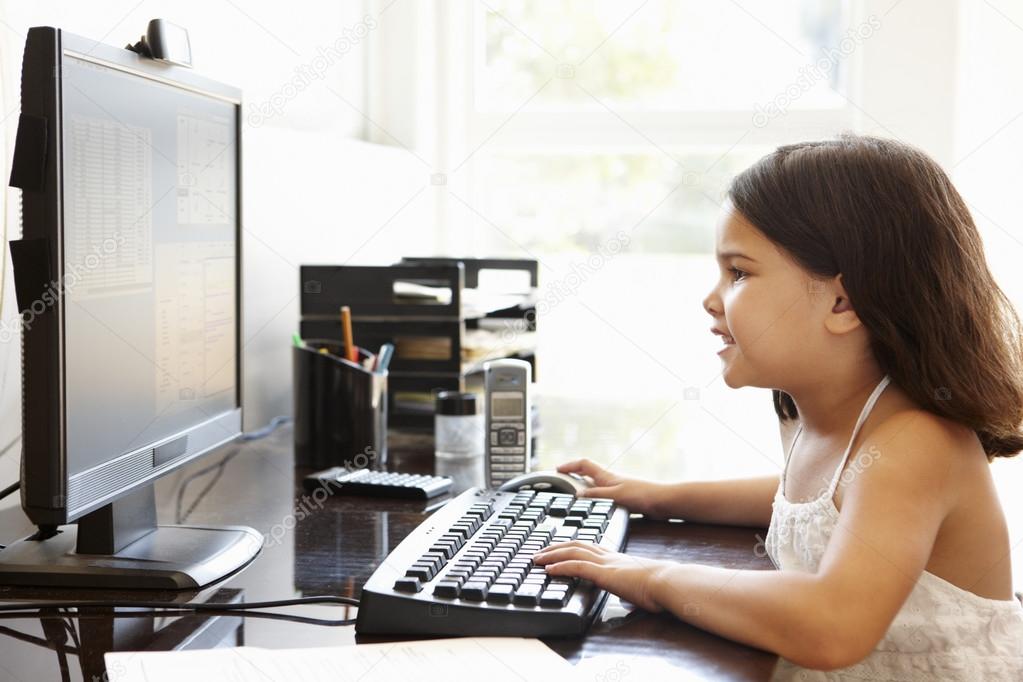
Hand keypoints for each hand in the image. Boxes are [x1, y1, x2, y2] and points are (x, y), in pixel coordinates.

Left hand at [533, 540, 668, 612]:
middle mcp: (609, 556)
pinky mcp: (604, 573)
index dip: (572, 547)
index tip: (559, 549)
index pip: (589, 547)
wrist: (668, 582)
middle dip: (556, 547)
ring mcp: (606, 563)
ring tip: (537, 559)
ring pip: (572, 552)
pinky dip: (560, 566)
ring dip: (552, 554)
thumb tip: (632, 601)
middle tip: (540, 551)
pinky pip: (577, 566)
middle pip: (577, 545)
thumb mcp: (642, 586)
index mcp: (617, 558)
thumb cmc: (660, 586)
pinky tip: (549, 569)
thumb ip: (632, 590)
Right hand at [557, 458, 662, 515]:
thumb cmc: (642, 496)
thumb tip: (578, 495)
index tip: (557, 469)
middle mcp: (609, 480)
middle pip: (587, 473)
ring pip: (594, 485)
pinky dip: (594, 499)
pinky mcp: (623, 498)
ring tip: (573, 498)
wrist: (663, 502)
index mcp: (606, 476)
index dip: (570, 465)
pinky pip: (602, 496)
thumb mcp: (615, 496)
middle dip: (573, 476)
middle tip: (561, 484)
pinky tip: (594, 508)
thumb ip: (596, 495)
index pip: (584, 464)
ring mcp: (616, 489)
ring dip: (583, 488)